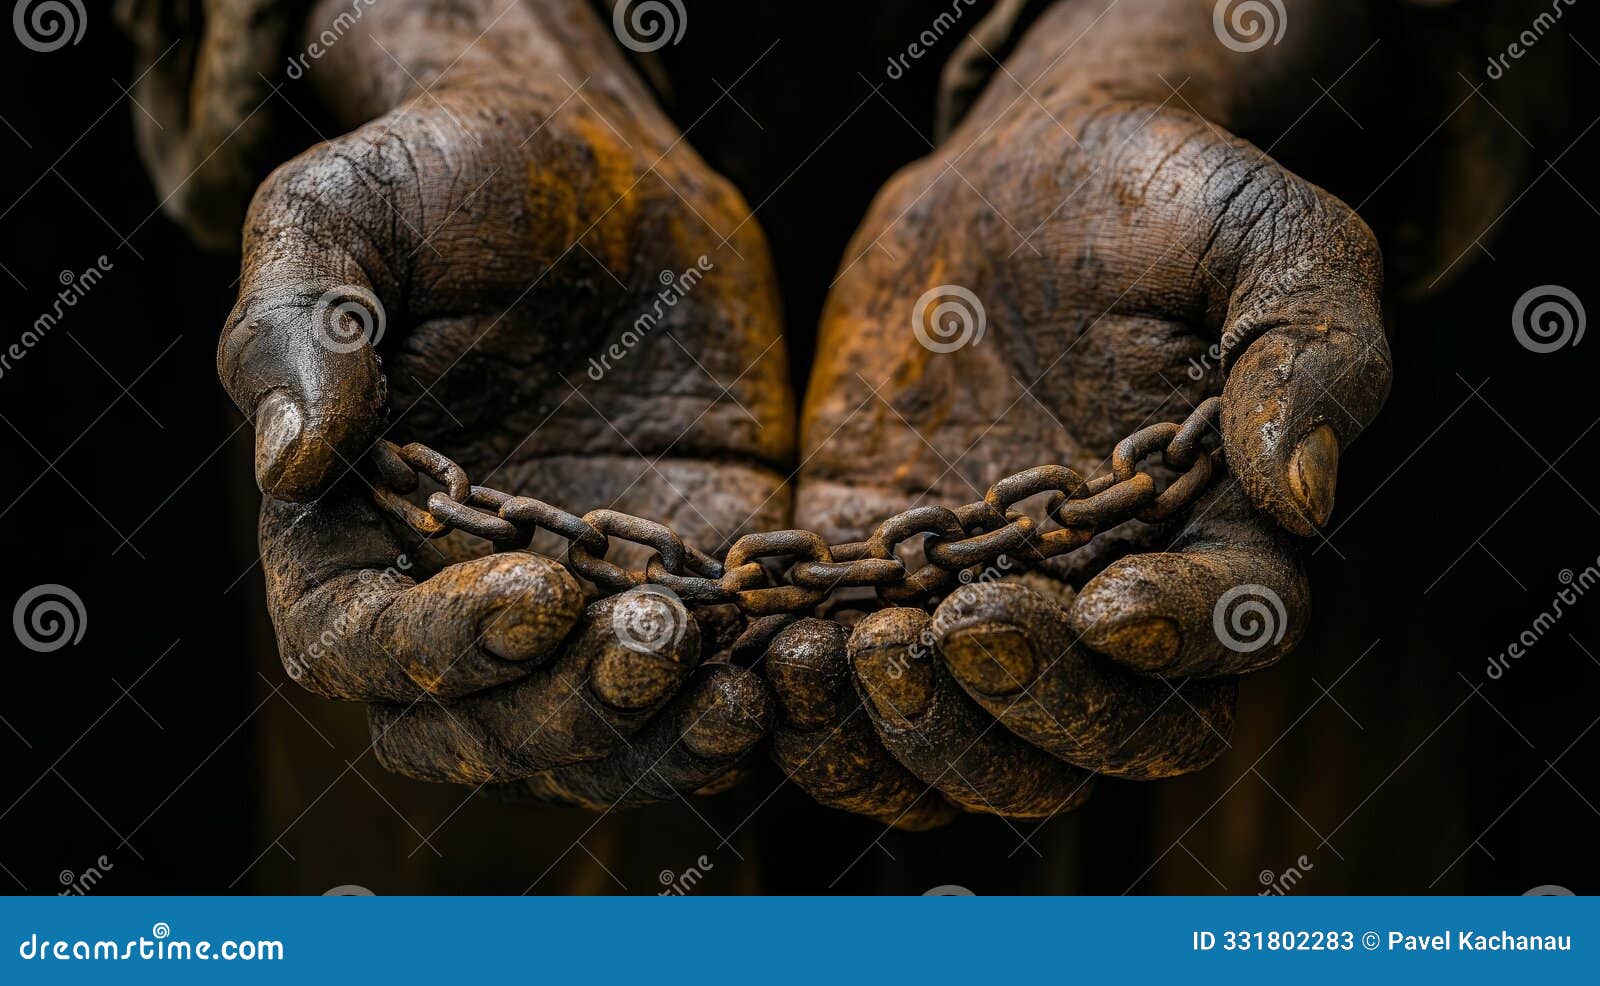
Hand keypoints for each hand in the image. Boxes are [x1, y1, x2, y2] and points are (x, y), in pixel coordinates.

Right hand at [224, 1, 789, 805]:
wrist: (601, 163)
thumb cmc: (450, 173)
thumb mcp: (349, 214)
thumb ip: (301, 328)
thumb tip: (285, 461)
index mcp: (352, 524)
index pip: (358, 647)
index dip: (438, 652)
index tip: (537, 592)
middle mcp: (458, 585)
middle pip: (483, 730)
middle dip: (566, 714)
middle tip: (656, 641)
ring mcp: (583, 595)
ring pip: (600, 739)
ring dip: (663, 740)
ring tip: (740, 692)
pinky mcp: (687, 575)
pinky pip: (706, 685)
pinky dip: (746, 704)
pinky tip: (797, 664)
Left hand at [774, 9, 1388, 823]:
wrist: (1006, 188)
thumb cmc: (1152, 198)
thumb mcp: (1254, 230)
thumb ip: (1306, 342)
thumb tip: (1307, 491)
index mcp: (1222, 531)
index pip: (1227, 637)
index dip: (1176, 642)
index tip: (1109, 605)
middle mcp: (1110, 598)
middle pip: (1100, 737)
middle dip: (1030, 708)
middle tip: (959, 625)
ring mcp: (988, 603)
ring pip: (973, 753)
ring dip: (916, 739)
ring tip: (856, 653)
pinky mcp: (879, 585)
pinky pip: (855, 705)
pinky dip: (819, 719)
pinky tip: (781, 657)